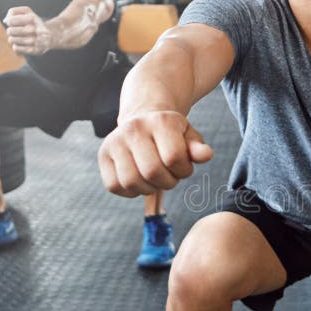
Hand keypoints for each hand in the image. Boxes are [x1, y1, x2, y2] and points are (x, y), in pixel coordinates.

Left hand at [3, 6, 50, 54]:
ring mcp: (35, 41)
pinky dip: (16, 46)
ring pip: (11, 40)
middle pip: (10, 31)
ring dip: (13, 39)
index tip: (14, 23)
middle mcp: (34, 29)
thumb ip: (14, 11)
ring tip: (19, 38)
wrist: (52, 35)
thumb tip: (5, 21)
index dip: (9, 22)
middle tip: (17, 31)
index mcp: (32, 18)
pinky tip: (22, 44)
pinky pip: (16, 49)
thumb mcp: (28, 12)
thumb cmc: (35, 23)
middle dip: (11, 31)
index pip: (10, 21)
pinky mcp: (34, 50)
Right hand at [98, 110, 213, 196]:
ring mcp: (115, 141)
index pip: (173, 158)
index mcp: (161, 121)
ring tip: (156, 179)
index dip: (183, 170)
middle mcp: (134, 128)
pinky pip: (115, 186)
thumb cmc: (171, 133)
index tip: (184, 167)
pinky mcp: (103, 155)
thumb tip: (206, 155)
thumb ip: (197, 147)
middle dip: (168, 182)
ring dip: (149, 189)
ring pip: (132, 182)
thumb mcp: (189, 136)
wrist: (144, 118)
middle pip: (152, 172)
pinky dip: (130, 191)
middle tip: (170, 175)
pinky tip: (141, 181)